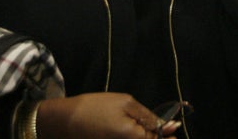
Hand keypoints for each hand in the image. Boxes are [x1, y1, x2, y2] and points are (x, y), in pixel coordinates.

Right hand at [37, 93, 180, 137]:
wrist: (63, 121)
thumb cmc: (95, 108)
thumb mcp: (125, 104)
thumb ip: (148, 117)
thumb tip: (169, 127)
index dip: (168, 135)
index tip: (174, 129)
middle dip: (157, 136)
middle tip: (163, 128)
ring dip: (146, 135)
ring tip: (142, 127)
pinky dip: (134, 136)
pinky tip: (132, 129)